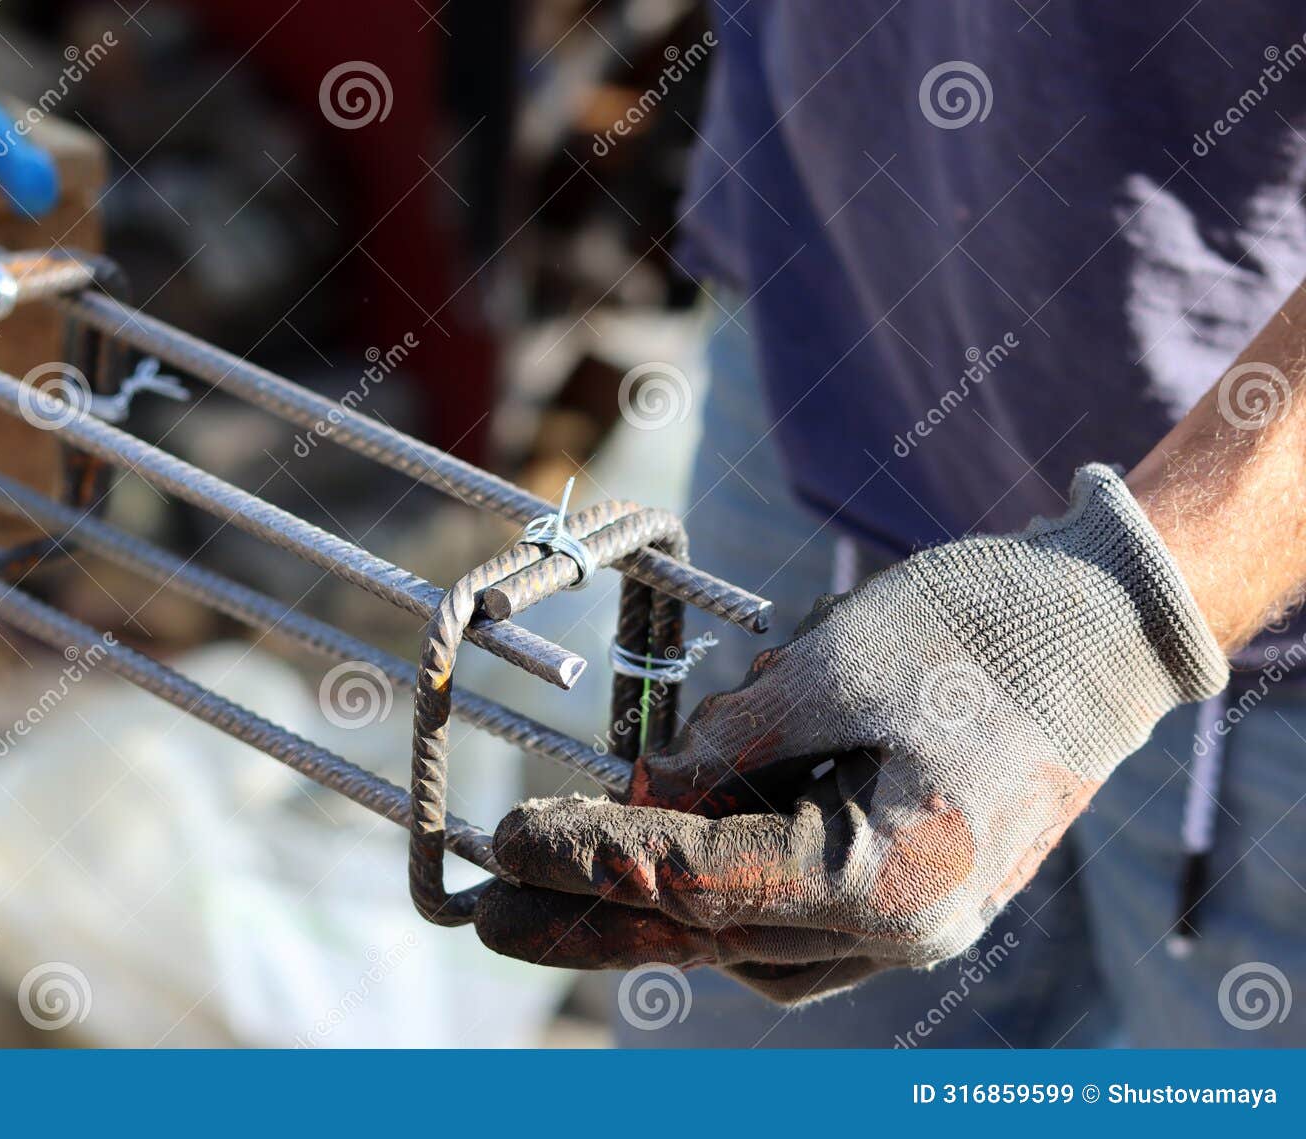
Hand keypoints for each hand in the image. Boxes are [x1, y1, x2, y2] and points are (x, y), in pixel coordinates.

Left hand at [475, 465, 1228, 1003]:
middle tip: (490, 912)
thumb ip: (728, 742)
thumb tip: (644, 785)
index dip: (590, 861)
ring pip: (742, 936)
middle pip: (709, 933)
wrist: (1106, 629)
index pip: (697, 884)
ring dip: (650, 901)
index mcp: (887, 881)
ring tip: (561, 868)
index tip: (505, 842)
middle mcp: (902, 929)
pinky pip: (789, 912)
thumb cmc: (984, 632)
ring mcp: (912, 921)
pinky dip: (720, 880)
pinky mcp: (908, 891)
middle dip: (593, 916)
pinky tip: (669, 838)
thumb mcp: (833, 666)